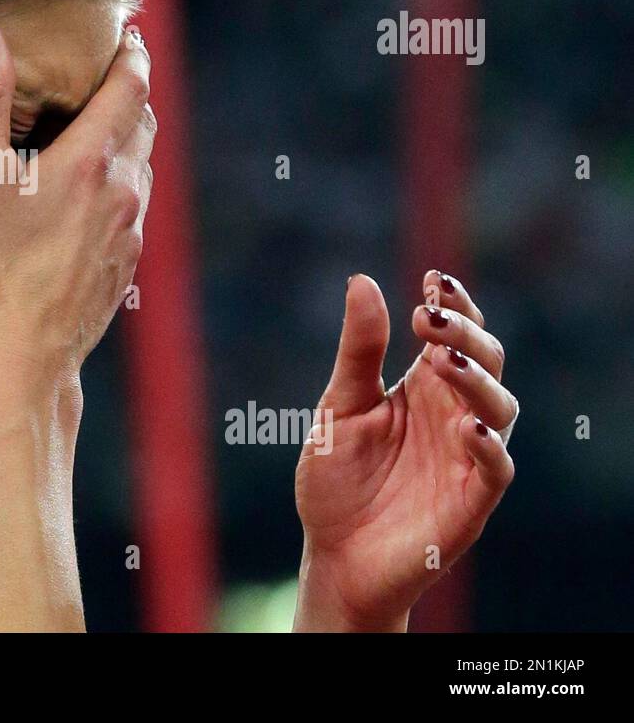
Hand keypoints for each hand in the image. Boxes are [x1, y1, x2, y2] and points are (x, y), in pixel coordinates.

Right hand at [0, 19, 154, 401]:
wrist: (24, 356)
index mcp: (90, 161)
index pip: (131, 87)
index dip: (130, 55)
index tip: (126, 35)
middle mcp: (122, 192)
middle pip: (142, 124)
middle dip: (130, 93)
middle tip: (112, 72)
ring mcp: (129, 232)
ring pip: (140, 167)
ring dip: (127, 139)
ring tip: (98, 129)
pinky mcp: (125, 266)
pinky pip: (132, 209)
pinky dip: (119, 184)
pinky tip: (89, 196)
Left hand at [293, 271, 517, 630]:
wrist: (334, 554)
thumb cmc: (338, 478)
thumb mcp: (339, 405)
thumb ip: (358, 350)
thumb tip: (362, 280)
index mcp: (424, 387)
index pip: (453, 335)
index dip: (453, 304)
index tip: (434, 279)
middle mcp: (453, 414)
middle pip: (483, 362)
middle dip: (463, 334)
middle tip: (427, 316)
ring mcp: (466, 456)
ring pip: (499, 409)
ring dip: (477, 381)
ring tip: (444, 362)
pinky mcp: (471, 501)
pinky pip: (495, 470)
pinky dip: (488, 447)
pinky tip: (466, 429)